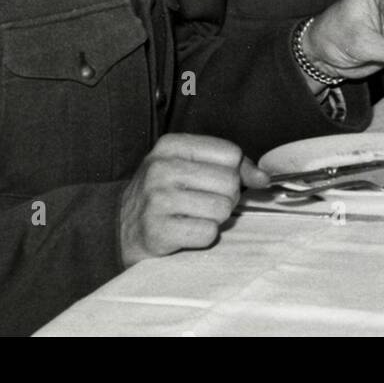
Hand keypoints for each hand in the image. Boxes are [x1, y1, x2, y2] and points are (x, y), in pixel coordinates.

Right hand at [119, 134, 268, 266]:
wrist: (120, 228)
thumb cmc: (164, 194)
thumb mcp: (190, 166)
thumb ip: (231, 166)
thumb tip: (263, 178)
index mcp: (172, 145)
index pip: (230, 153)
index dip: (235, 171)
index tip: (221, 182)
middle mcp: (161, 168)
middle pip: (230, 182)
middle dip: (226, 198)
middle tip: (204, 203)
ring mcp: (157, 200)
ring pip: (222, 209)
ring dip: (215, 219)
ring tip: (194, 217)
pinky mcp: (157, 231)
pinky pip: (208, 233)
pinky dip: (203, 237)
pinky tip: (186, 232)